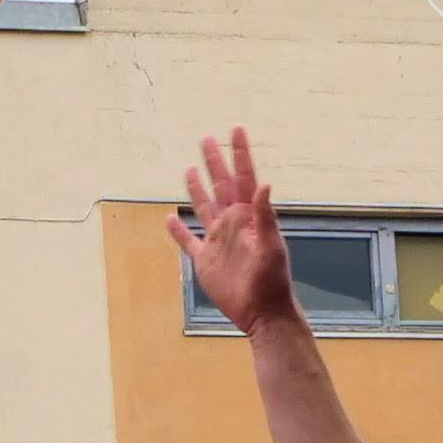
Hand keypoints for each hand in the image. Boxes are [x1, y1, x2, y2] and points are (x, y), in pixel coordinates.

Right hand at [169, 130, 300, 334]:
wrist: (262, 312)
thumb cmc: (272, 281)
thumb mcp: (272, 247)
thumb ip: (266, 216)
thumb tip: (265, 184)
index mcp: (249, 216)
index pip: (244, 177)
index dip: (240, 154)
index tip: (236, 129)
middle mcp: (232, 223)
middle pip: (221, 186)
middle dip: (215, 162)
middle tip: (206, 139)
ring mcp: (218, 241)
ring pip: (204, 208)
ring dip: (197, 189)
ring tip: (190, 169)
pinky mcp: (205, 261)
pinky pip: (188, 241)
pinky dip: (178, 231)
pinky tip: (170, 219)